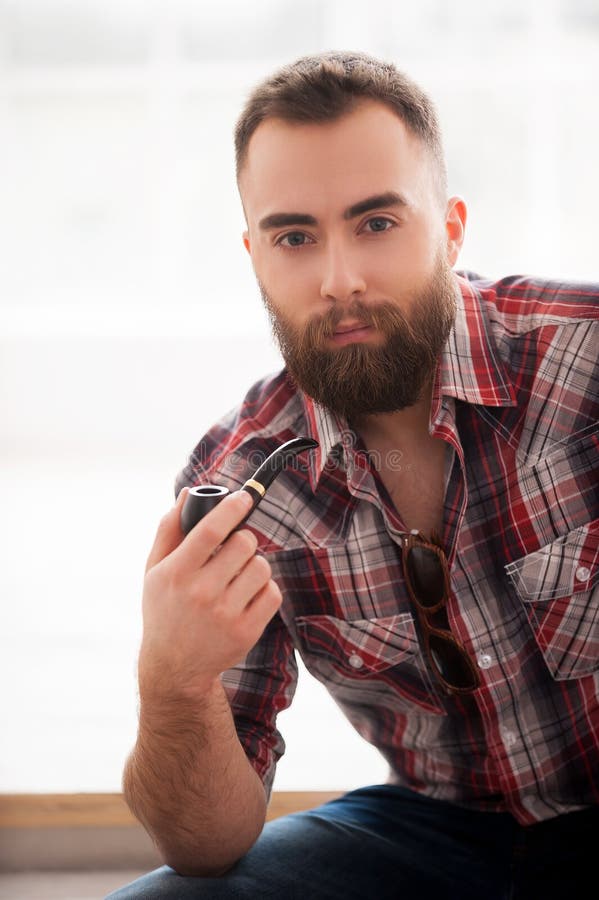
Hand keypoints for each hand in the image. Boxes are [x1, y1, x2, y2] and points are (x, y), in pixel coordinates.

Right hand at [138, 488, 281, 700]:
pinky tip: (246, 596)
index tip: (243, 498)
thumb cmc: (165, 609)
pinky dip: (264, 590)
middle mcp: (201, 593)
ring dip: (253, 566)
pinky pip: (272, 593)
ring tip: (238, 577)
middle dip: (243, 540)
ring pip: (261, 567)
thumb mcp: (155, 570)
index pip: (210, 531)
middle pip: (244, 544)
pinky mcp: (246, 631)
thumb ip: (169, 529)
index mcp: (177, 573)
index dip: (231, 508)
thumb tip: (187, 494)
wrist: (175, 666)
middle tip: (234, 550)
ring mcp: (225, 614)